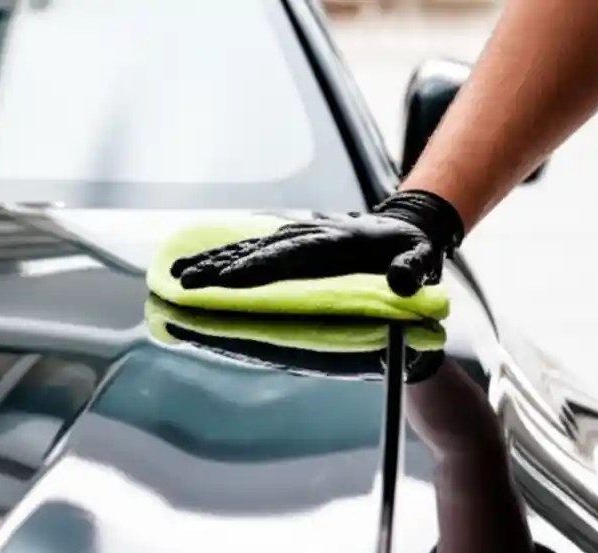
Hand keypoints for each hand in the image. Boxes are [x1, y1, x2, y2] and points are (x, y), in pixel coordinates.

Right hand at [170, 189, 463, 297]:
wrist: (406, 225)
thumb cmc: (411, 249)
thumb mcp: (421, 258)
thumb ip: (412, 269)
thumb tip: (403, 281)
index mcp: (335, 242)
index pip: (289, 255)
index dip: (258, 268)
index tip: (227, 280)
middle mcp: (308, 236)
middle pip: (257, 251)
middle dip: (219, 266)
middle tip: (183, 282)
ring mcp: (297, 237)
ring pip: (248, 248)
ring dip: (212, 261)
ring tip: (176, 274)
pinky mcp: (291, 243)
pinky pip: (252, 249)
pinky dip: (223, 256)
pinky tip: (196, 264)